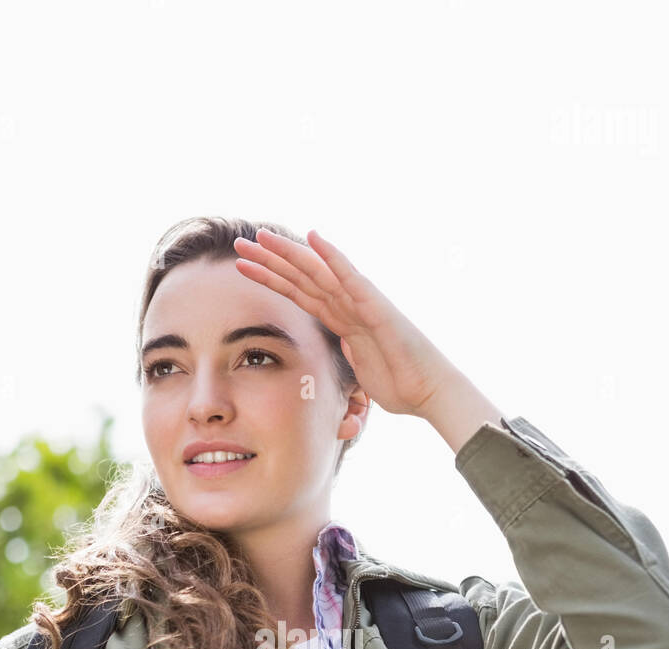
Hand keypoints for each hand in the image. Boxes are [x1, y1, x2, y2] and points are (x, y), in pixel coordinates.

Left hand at [232, 228, 451, 417]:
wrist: (429, 392)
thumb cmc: (400, 384)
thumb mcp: (357, 371)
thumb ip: (344, 355)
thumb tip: (335, 350)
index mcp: (341, 320)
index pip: (299, 294)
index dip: (271, 278)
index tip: (243, 266)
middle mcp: (349, 305)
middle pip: (302, 278)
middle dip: (270, 260)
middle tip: (239, 243)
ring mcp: (363, 304)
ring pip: (319, 273)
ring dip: (288, 255)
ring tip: (261, 237)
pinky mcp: (377, 308)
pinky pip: (351, 279)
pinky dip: (333, 258)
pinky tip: (313, 239)